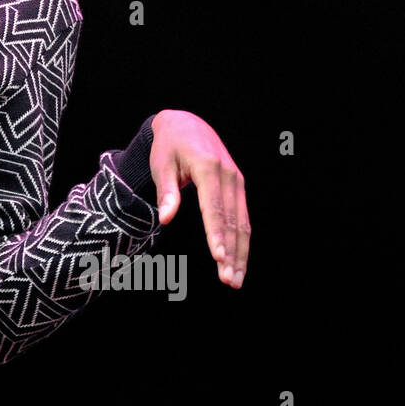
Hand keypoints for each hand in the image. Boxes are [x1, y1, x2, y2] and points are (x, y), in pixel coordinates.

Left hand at [149, 109, 249, 288]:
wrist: (187, 124)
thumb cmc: (169, 146)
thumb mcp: (162, 165)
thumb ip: (166, 192)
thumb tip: (166, 219)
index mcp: (208, 167)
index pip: (214, 207)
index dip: (216, 234)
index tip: (218, 258)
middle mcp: (228, 175)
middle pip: (233, 220)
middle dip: (232, 253)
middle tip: (229, 280)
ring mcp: (237, 181)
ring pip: (242, 223)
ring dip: (240, 253)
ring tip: (235, 279)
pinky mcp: (238, 187)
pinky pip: (242, 218)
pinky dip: (241, 241)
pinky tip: (238, 262)